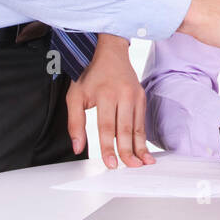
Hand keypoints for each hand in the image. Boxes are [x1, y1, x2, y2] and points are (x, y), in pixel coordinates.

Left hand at [65, 34, 154, 169]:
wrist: (110, 52)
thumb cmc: (90, 75)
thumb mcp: (75, 96)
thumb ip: (75, 123)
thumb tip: (78, 147)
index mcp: (105, 94)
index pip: (107, 128)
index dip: (109, 148)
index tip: (111, 164)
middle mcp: (123, 94)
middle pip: (125, 129)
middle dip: (128, 151)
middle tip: (130, 167)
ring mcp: (135, 95)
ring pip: (137, 127)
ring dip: (140, 147)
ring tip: (142, 163)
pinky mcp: (142, 96)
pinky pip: (142, 121)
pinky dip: (143, 137)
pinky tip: (144, 150)